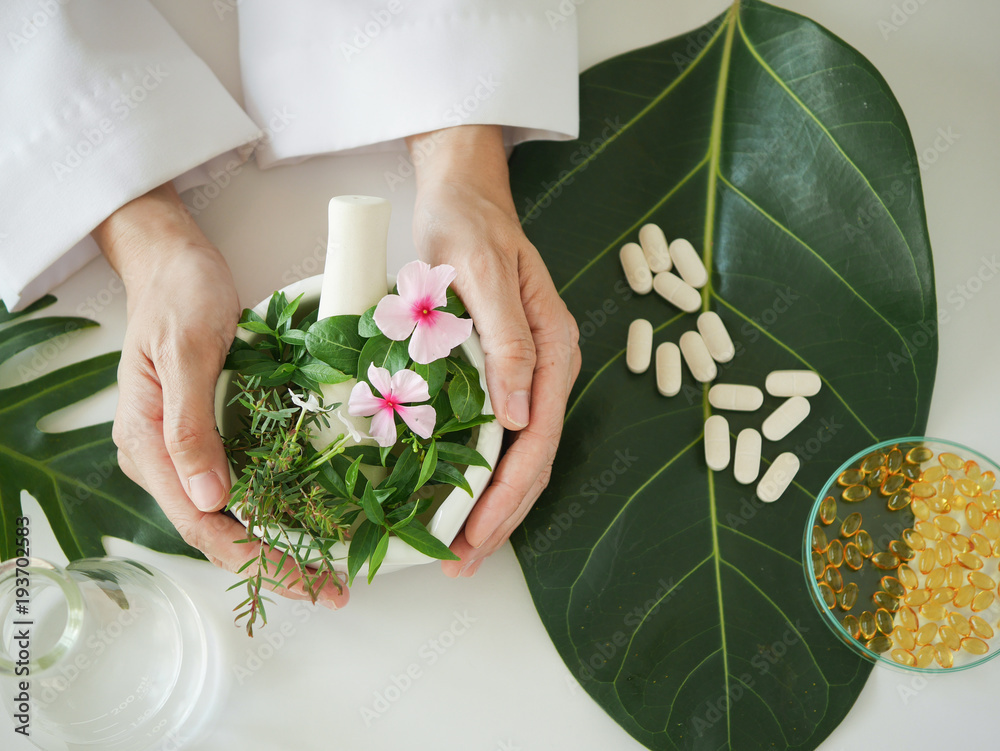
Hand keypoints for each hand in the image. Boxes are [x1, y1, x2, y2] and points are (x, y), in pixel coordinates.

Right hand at [93, 183, 347, 607]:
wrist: (173, 263)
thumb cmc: (179, 297)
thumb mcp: (186, 352)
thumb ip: (191, 425)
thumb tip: (207, 499)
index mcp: (147, 445)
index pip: (201, 524)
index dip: (254, 558)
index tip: (304, 577)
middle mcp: (162, 458)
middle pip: (217, 532)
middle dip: (272, 566)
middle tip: (330, 588)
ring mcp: (184, 450)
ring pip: (229, 516)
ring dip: (276, 545)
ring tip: (326, 569)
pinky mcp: (207, 434)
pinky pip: (239, 485)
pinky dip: (274, 510)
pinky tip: (307, 522)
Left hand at [407, 126, 581, 576]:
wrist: (464, 195)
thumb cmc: (470, 227)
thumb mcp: (483, 275)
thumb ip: (506, 339)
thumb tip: (517, 414)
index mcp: (554, 348)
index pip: (539, 438)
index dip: (509, 494)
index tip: (475, 535)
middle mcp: (548, 366)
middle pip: (534, 458)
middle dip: (501, 515)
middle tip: (462, 560)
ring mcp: (528, 371)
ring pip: (520, 454)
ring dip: (493, 503)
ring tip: (461, 547)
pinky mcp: (502, 369)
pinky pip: (499, 433)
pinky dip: (482, 471)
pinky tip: (458, 496)